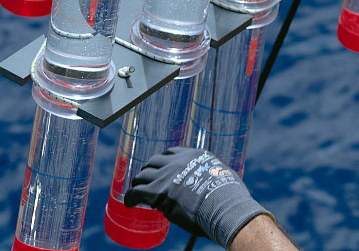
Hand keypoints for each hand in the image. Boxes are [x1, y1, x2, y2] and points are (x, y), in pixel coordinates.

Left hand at [125, 146, 271, 248]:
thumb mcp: (223, 175)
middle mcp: (178, 162)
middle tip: (145, 181)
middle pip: (154, 161)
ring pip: (143, 175)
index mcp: (195, 155)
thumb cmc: (229, 197)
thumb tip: (215, 184)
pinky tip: (129, 202)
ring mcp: (167, 176)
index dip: (162, 161)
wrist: (223, 206)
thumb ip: (213, 176)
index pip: (171, 152)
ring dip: (138, 183)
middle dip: (148, 171)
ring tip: (136, 191)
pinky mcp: (158, 192)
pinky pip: (137, 192)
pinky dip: (131, 197)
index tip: (159, 167)